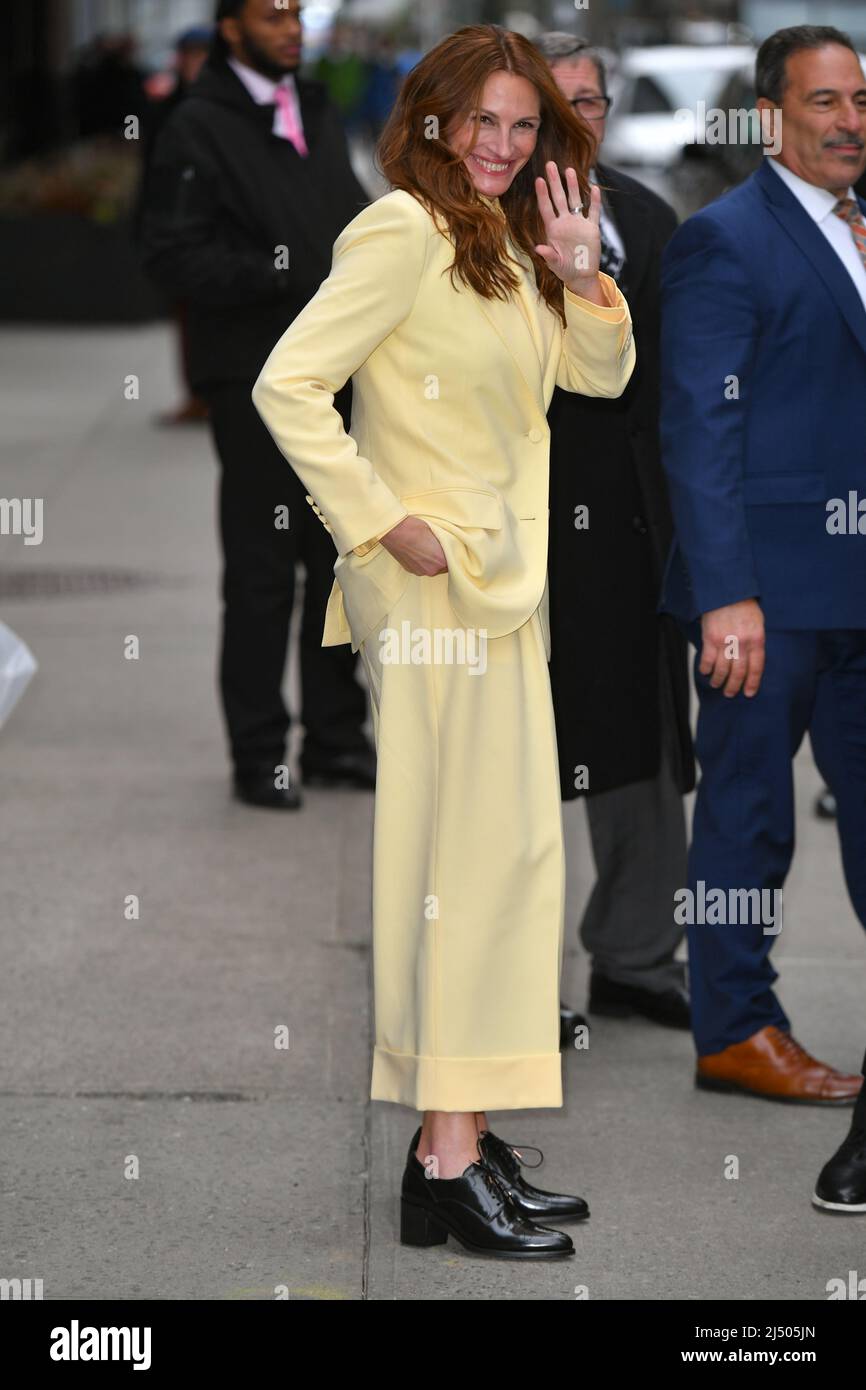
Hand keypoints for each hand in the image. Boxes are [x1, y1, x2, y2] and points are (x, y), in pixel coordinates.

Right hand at [379, 515, 447, 575]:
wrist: (394, 530)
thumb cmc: (415, 528)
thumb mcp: (437, 533)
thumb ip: (444, 545)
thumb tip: (446, 547)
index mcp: (442, 561)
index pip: (453, 562)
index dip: (451, 554)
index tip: (449, 548)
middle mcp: (432, 570)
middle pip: (443, 567)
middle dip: (442, 559)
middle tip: (438, 548)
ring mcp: (420, 572)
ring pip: (431, 568)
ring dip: (431, 562)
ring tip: (426, 549)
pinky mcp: (410, 570)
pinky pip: (421, 568)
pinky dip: (421, 562)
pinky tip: (417, 552)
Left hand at [534, 162, 603, 301]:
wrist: (581, 276)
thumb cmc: (565, 270)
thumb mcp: (555, 264)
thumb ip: (548, 255)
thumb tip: (538, 248)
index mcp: (553, 229)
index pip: (546, 208)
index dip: (543, 195)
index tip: (539, 180)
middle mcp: (565, 222)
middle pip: (559, 198)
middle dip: (555, 182)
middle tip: (550, 164)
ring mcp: (578, 223)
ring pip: (575, 200)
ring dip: (572, 186)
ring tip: (569, 170)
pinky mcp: (592, 228)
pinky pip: (593, 212)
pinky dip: (594, 201)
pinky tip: (594, 189)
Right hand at [700, 599, 764, 697]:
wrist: (727, 591)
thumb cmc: (744, 605)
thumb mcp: (758, 623)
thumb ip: (755, 641)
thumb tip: (751, 660)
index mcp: (757, 639)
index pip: (756, 668)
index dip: (752, 683)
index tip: (749, 693)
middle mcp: (741, 643)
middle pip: (738, 672)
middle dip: (734, 686)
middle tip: (730, 693)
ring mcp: (725, 642)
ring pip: (722, 669)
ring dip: (718, 680)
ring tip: (716, 685)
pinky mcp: (710, 639)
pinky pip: (707, 660)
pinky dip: (705, 669)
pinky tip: (705, 672)